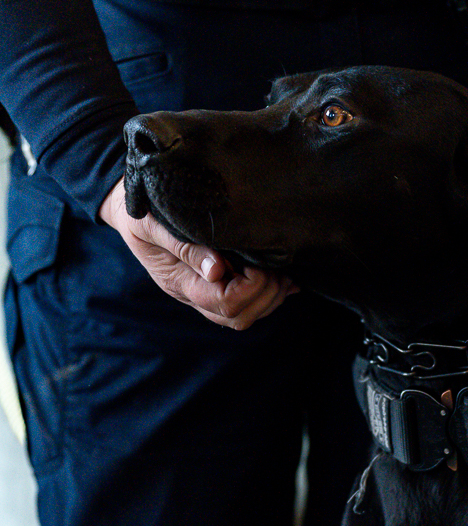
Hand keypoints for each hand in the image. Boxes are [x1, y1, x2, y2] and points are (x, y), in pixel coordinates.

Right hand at [99, 177, 297, 328]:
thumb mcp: (153, 223)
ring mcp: (202, 293)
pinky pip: (244, 305)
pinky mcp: (212, 284)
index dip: (252, 285)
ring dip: (271, 296)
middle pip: (240, 316)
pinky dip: (269, 294)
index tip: (256, 259)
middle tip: (277, 265)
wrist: (127, 208)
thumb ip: (185, 247)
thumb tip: (217, 271)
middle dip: (267, 294)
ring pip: (245, 316)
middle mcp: (192, 294)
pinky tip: (283, 276)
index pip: (226, 302)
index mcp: (179, 281)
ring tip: (282, 270)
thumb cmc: (139, 211)